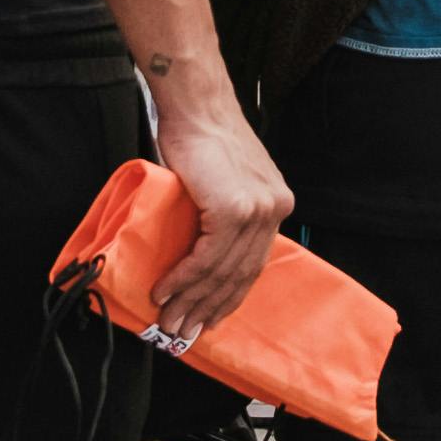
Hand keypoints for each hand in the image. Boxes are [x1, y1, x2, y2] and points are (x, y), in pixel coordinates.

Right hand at [148, 98, 293, 335]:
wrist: (196, 108)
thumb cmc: (203, 139)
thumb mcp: (228, 182)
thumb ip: (227, 216)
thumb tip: (204, 259)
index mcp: (277, 203)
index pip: (255, 263)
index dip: (229, 297)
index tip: (208, 321)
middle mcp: (274, 208)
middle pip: (240, 274)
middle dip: (208, 308)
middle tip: (182, 332)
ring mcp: (256, 209)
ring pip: (221, 271)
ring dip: (190, 300)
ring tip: (167, 320)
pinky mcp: (234, 209)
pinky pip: (205, 258)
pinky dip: (182, 278)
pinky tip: (164, 291)